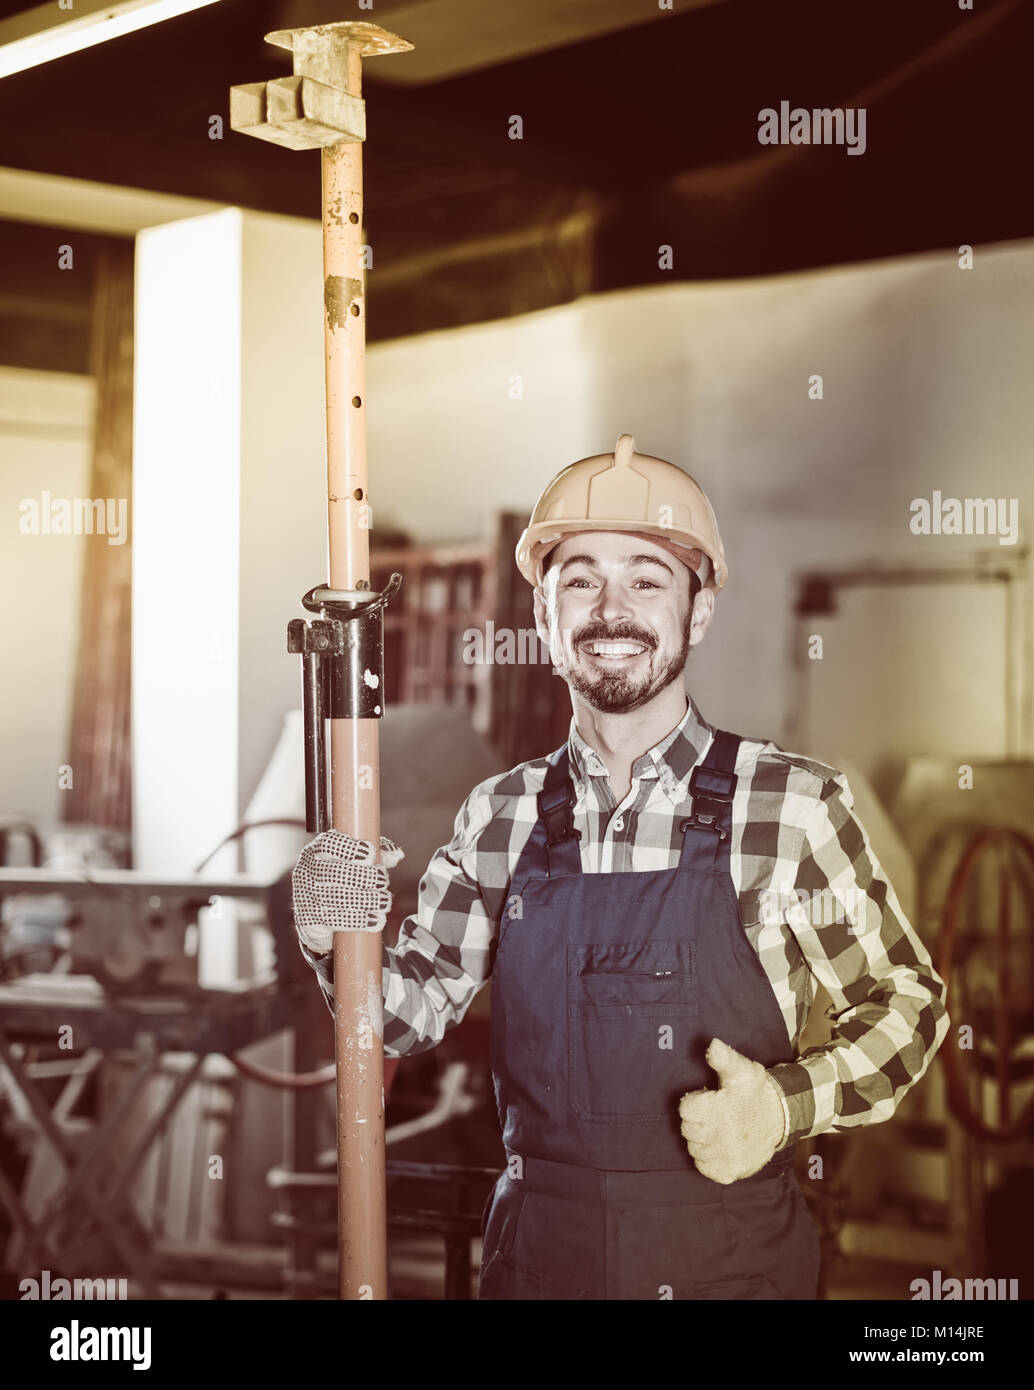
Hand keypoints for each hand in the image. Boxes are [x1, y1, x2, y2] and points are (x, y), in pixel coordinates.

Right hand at [291, 829, 403, 954]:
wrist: (317, 914)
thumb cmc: (339, 880)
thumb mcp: (357, 862)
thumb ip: (378, 853)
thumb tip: (396, 854)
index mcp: (317, 851)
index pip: (328, 844)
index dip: (350, 848)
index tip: (370, 853)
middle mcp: (307, 871)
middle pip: (335, 873)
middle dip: (366, 877)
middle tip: (384, 881)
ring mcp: (306, 896)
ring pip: (338, 898)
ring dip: (367, 900)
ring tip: (384, 901)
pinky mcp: (309, 919)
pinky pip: (335, 920)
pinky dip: (359, 920)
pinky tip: (376, 919)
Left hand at [678, 1038, 786, 1184]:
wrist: (780, 1118)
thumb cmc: (756, 1092)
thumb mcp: (742, 1070)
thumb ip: (724, 1058)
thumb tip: (712, 1045)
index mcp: (716, 1110)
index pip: (685, 1109)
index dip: (696, 1102)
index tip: (710, 1099)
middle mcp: (718, 1136)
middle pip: (687, 1129)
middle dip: (698, 1120)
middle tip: (716, 1114)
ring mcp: (723, 1157)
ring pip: (694, 1148)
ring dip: (703, 1139)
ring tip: (720, 1129)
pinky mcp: (728, 1173)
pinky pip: (704, 1167)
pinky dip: (708, 1158)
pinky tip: (721, 1146)